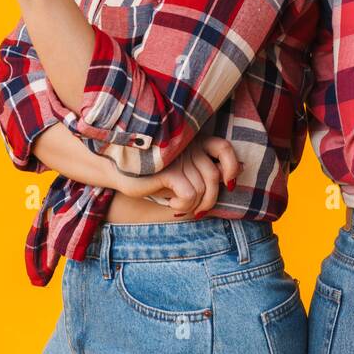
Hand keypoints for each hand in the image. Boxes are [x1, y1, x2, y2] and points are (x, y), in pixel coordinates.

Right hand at [105, 134, 240, 218]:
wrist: (115, 169)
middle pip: (215, 177)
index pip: (224, 148)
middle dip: (210, 201)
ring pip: (203, 190)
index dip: (231, 167)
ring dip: (192, 207)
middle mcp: (188, 146)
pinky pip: (190, 195)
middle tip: (197, 212)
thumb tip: (237, 171)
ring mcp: (179, 157)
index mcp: (193, 141)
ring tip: (176, 206)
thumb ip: (206, 169)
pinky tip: (170, 205)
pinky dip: (183, 207)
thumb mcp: (181, 171)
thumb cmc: (151, 173)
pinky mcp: (169, 170)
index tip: (228, 184)